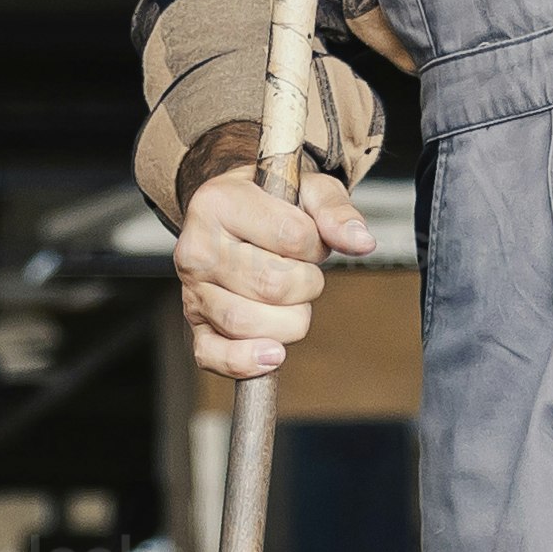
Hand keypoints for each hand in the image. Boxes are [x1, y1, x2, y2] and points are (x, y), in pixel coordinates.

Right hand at [176, 158, 372, 380]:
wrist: (232, 213)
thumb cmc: (270, 202)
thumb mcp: (308, 189)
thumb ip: (336, 211)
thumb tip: (361, 242)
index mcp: (219, 203)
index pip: (291, 237)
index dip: (315, 245)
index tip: (307, 239)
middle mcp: (196, 248)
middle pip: (273, 286)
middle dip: (306, 285)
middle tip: (298, 271)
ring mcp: (191, 290)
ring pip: (248, 324)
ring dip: (287, 320)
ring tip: (286, 300)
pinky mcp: (195, 324)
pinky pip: (213, 355)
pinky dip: (246, 362)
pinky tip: (272, 354)